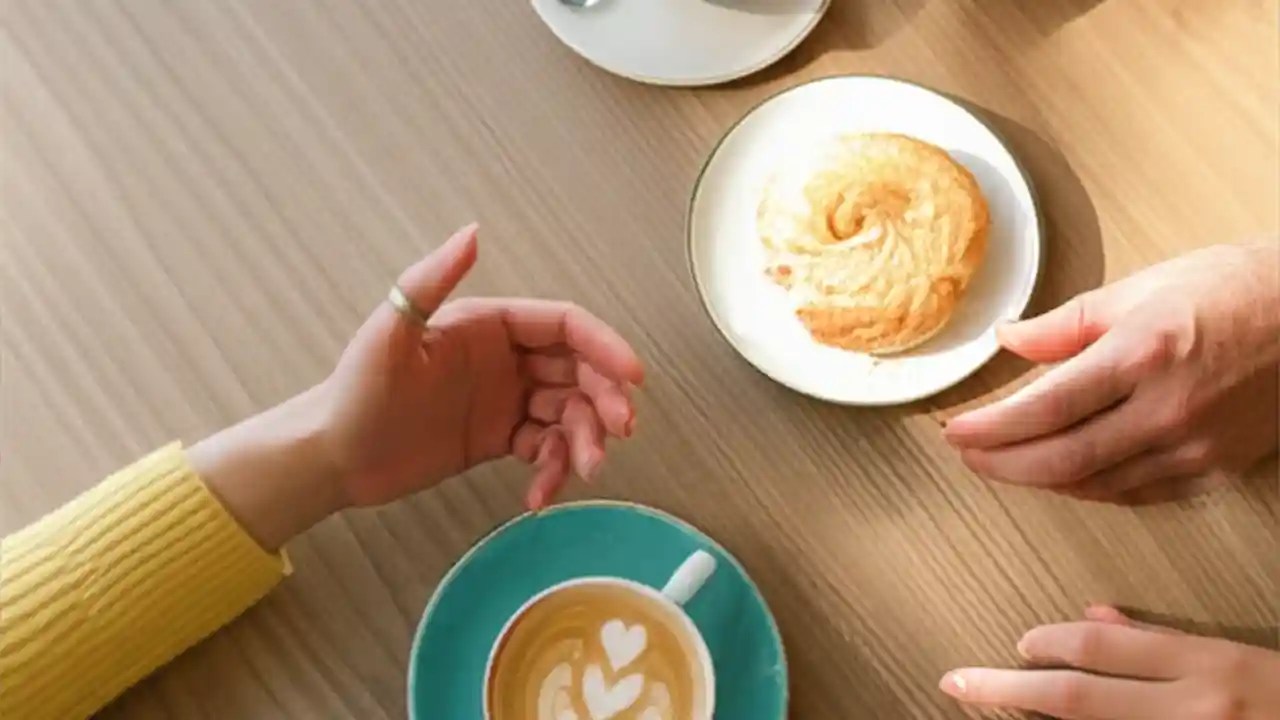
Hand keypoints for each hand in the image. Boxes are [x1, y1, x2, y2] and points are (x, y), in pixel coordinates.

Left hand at [322, 223, 643, 509]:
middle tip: (618, 433)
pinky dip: (552, 470)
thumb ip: (431, 280)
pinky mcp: (498, 438)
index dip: (605, 346)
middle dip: (604, 399)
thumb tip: (472, 231)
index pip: (564, 326)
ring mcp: (504, 399)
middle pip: (578, 371)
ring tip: (581, 470)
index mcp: (489, 325)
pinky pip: (544, 449)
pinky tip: (539, 495)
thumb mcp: (391, 333)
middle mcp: (504, 358)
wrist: (333, 456)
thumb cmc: (356, 390)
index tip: (632, 377)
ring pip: (568, 413)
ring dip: (585, 439)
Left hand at [940, 605, 1279, 718]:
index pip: (1102, 649)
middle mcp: (1193, 712)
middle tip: (955, 684)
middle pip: (1075, 700)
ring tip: (985, 707)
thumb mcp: (1235, 657)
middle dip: (1005, 691)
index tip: (1020, 644)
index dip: (1048, 643)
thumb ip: (1161, 642)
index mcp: (1207, 665)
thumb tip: (1090, 618)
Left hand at [945, 242, 1279, 502]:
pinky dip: (1089, 487)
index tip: (954, 432)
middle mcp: (1167, 409)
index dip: (991, 428)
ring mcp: (1194, 446)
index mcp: (1142, 354)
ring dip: (1040, 479)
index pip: (1044, 408)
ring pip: (1095, 484)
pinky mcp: (1215, 468)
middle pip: (1061, 459)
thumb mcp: (1139, 288)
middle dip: (1002, 464)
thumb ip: (1064, 324)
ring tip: (1004, 462)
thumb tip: (1008, 340)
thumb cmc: (1232, 289)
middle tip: (968, 456)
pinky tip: (1063, 474)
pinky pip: (1136, 492)